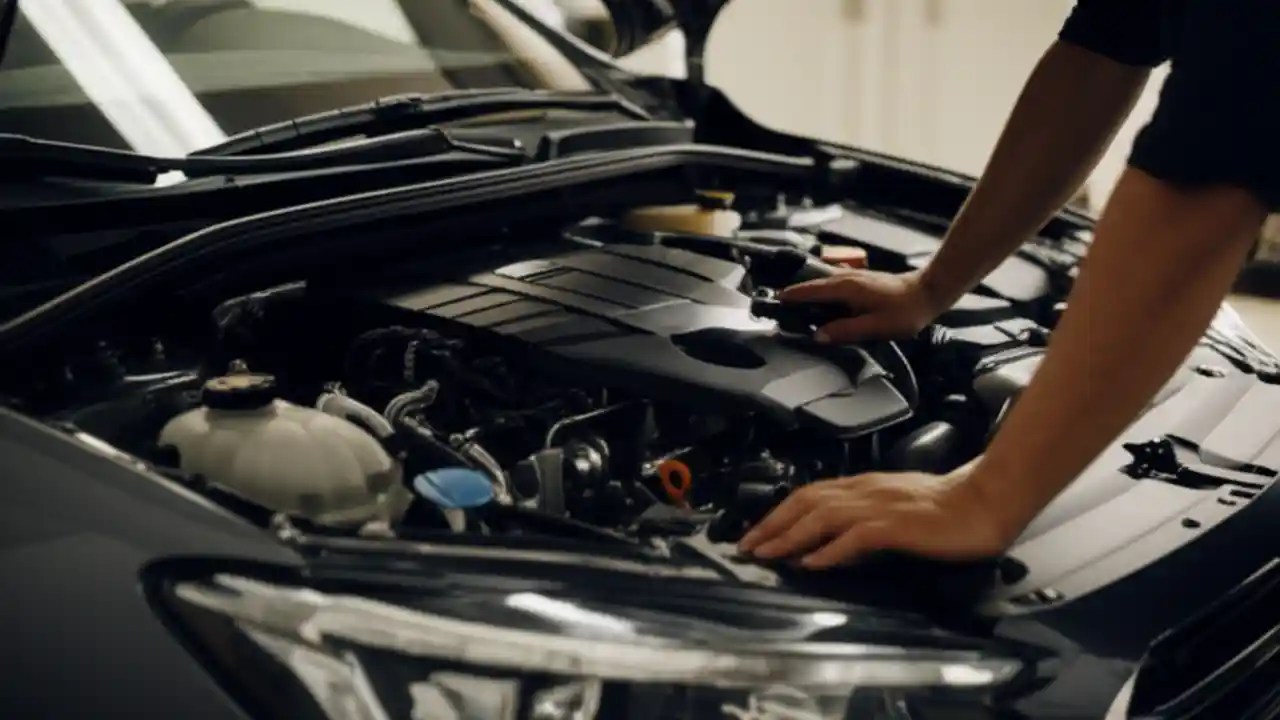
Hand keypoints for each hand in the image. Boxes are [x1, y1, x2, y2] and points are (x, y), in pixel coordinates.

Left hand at [737, 471, 1012, 568]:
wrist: (986, 501)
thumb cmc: (945, 509)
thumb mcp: (894, 507)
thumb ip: (864, 518)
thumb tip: (830, 540)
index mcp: (864, 486)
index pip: (809, 493)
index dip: (779, 512)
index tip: (756, 533)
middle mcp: (865, 490)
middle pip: (806, 500)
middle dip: (772, 523)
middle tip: (745, 546)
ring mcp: (880, 506)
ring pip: (822, 516)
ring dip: (789, 535)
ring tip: (766, 554)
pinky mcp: (897, 525)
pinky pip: (855, 536)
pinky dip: (829, 549)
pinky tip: (810, 563)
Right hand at [779, 269, 943, 342]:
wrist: (928, 292)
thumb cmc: (904, 311)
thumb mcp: (875, 326)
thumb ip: (845, 330)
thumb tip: (817, 336)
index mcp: (846, 288)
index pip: (811, 290)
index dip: (793, 295)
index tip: (775, 300)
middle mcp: (847, 278)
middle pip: (814, 284)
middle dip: (796, 293)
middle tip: (780, 304)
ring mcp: (855, 276)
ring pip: (824, 283)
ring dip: (809, 291)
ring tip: (796, 304)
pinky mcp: (862, 280)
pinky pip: (834, 284)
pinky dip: (822, 291)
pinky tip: (823, 301)